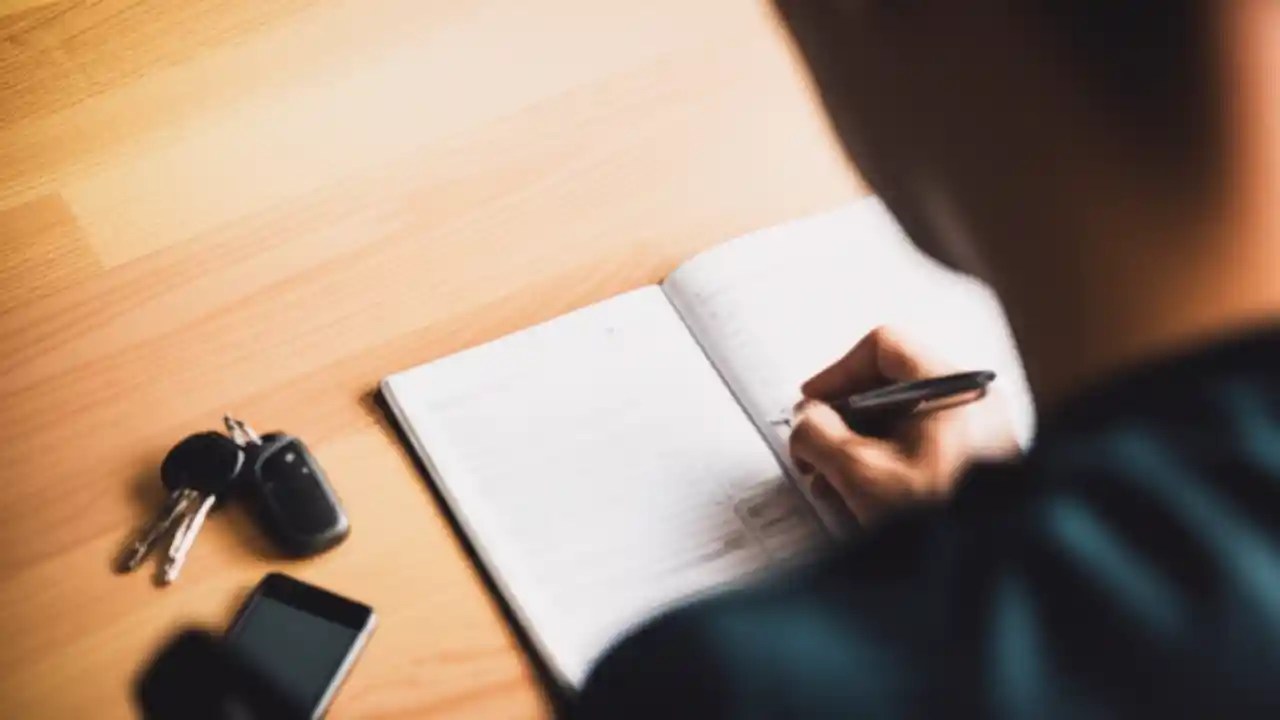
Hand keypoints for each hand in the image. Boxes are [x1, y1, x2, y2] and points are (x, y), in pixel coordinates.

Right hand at [789, 327, 1018, 526]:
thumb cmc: (947, 520)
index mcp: (955, 388)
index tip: (814, 402)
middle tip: (818, 448)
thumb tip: (805, 420)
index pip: (884, 348)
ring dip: (859, 448)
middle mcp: (973, 403)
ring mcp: (979, 435)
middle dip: (842, 421)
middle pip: (890, 387)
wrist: (991, 568)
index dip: (837, 373)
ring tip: (834, 483)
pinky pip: (921, 448)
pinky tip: (864, 499)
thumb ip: (818, 435)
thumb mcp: (862, 473)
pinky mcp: (975, 465)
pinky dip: (887, 464)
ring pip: (902, 421)